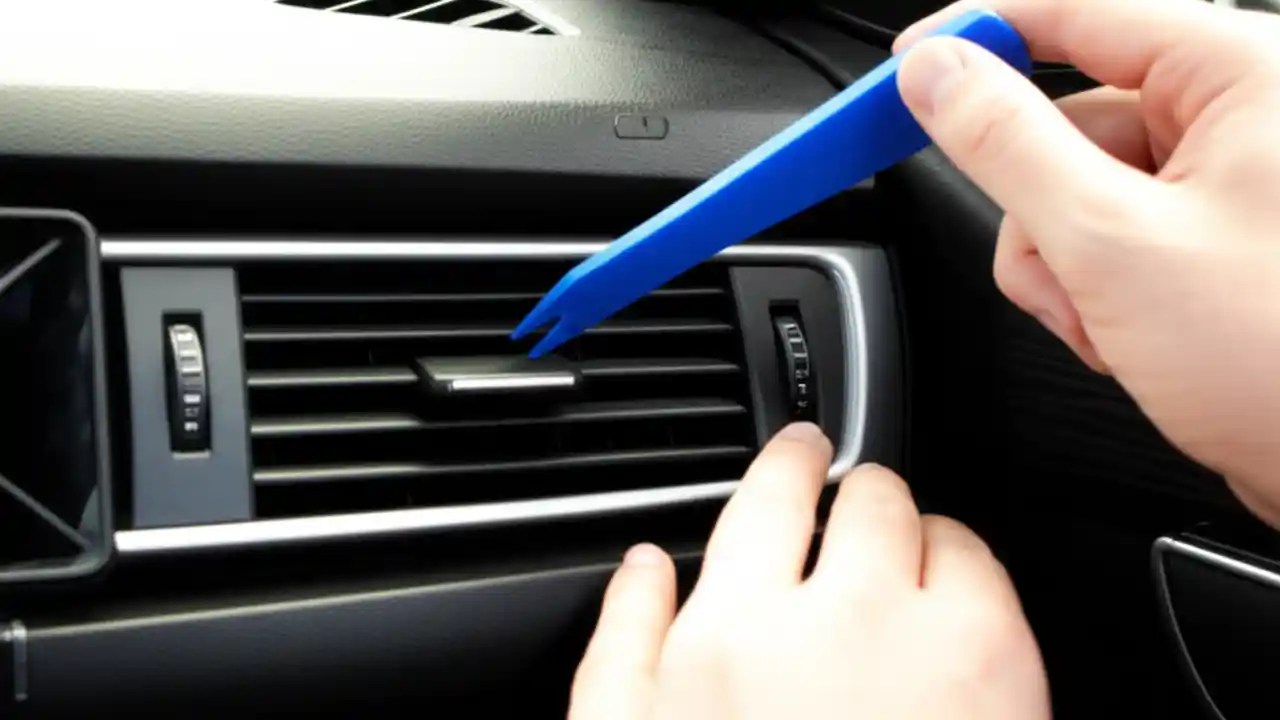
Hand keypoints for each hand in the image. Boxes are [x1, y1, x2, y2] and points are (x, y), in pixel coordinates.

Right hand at [570, 423, 1048, 719]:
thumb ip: (624, 645)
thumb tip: (641, 562)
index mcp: (730, 633)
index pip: (763, 492)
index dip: (786, 457)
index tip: (797, 452)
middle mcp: (828, 615)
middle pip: (855, 489)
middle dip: (853, 493)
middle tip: (851, 516)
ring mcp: (923, 632)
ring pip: (926, 515)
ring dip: (913, 530)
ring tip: (900, 575)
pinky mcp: (1001, 662)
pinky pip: (987, 566)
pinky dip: (968, 573)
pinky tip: (947, 618)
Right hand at [893, 0, 1279, 522]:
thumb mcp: (1110, 243)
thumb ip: (1006, 147)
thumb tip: (938, 75)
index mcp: (1242, 76)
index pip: (1079, 15)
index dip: (980, 34)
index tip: (909, 63)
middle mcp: (1243, 117)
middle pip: (1069, 125)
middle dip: (1041, 214)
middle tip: (1059, 272)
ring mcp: (1229, 184)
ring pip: (1079, 192)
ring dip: (1064, 268)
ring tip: (1106, 323)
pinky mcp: (1214, 240)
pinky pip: (1111, 236)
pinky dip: (1094, 289)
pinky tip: (1126, 335)